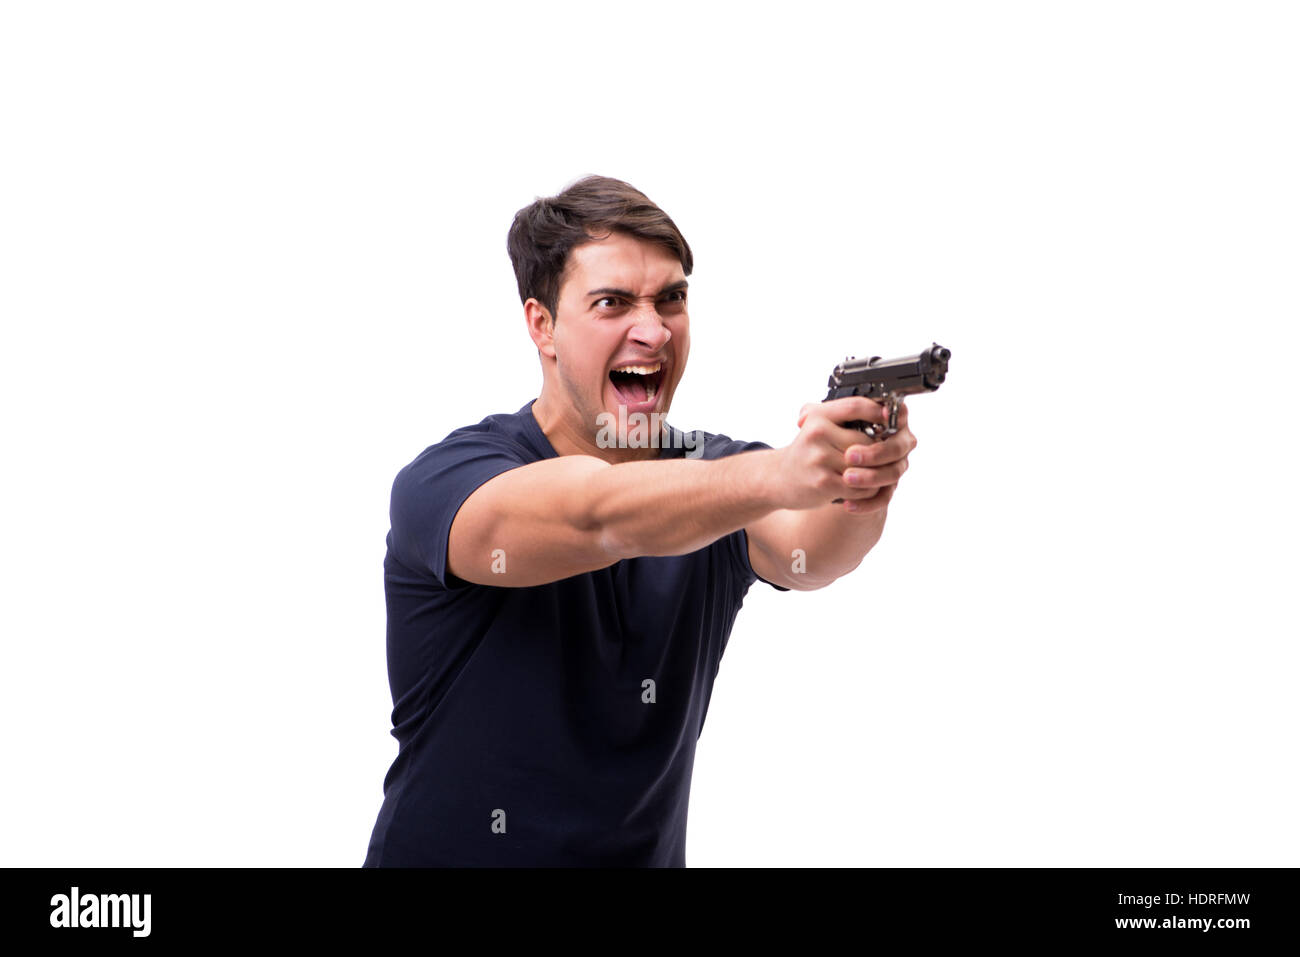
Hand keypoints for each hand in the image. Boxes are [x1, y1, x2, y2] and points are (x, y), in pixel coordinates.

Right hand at [770, 396, 916, 512]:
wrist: (778, 479)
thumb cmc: (806, 452)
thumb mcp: (817, 426)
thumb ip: (843, 416)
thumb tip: (884, 409)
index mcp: (818, 416)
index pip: (855, 407)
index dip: (878, 411)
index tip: (890, 418)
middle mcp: (818, 433)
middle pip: (867, 442)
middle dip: (879, 453)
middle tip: (885, 458)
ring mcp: (820, 458)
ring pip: (866, 466)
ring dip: (875, 475)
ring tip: (874, 475)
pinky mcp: (823, 482)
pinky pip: (859, 486)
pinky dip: (865, 491)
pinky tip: (860, 489)